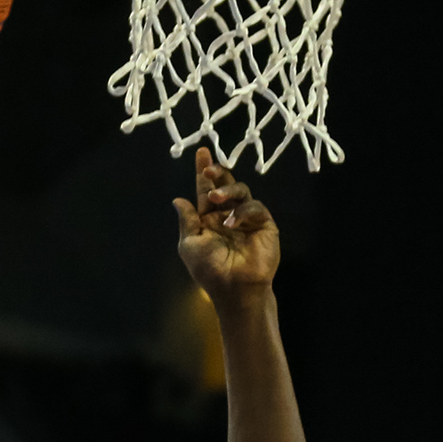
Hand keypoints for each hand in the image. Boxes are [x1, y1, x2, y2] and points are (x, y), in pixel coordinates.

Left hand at [173, 147, 280, 308]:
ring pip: (241, 191)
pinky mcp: (264, 224)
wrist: (234, 288)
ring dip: (227, 190)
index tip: (201, 153)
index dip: (204, 172)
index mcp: (208, 218)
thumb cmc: (209, 269)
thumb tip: (178, 199)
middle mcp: (227, 214)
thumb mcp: (190, 244)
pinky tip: (232, 223)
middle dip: (218, 173)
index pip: (206, 190)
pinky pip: (254, 207)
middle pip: (225, 185)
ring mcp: (247, 218)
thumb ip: (187, 221)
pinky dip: (242, 212)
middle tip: (209, 169)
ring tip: (215, 198)